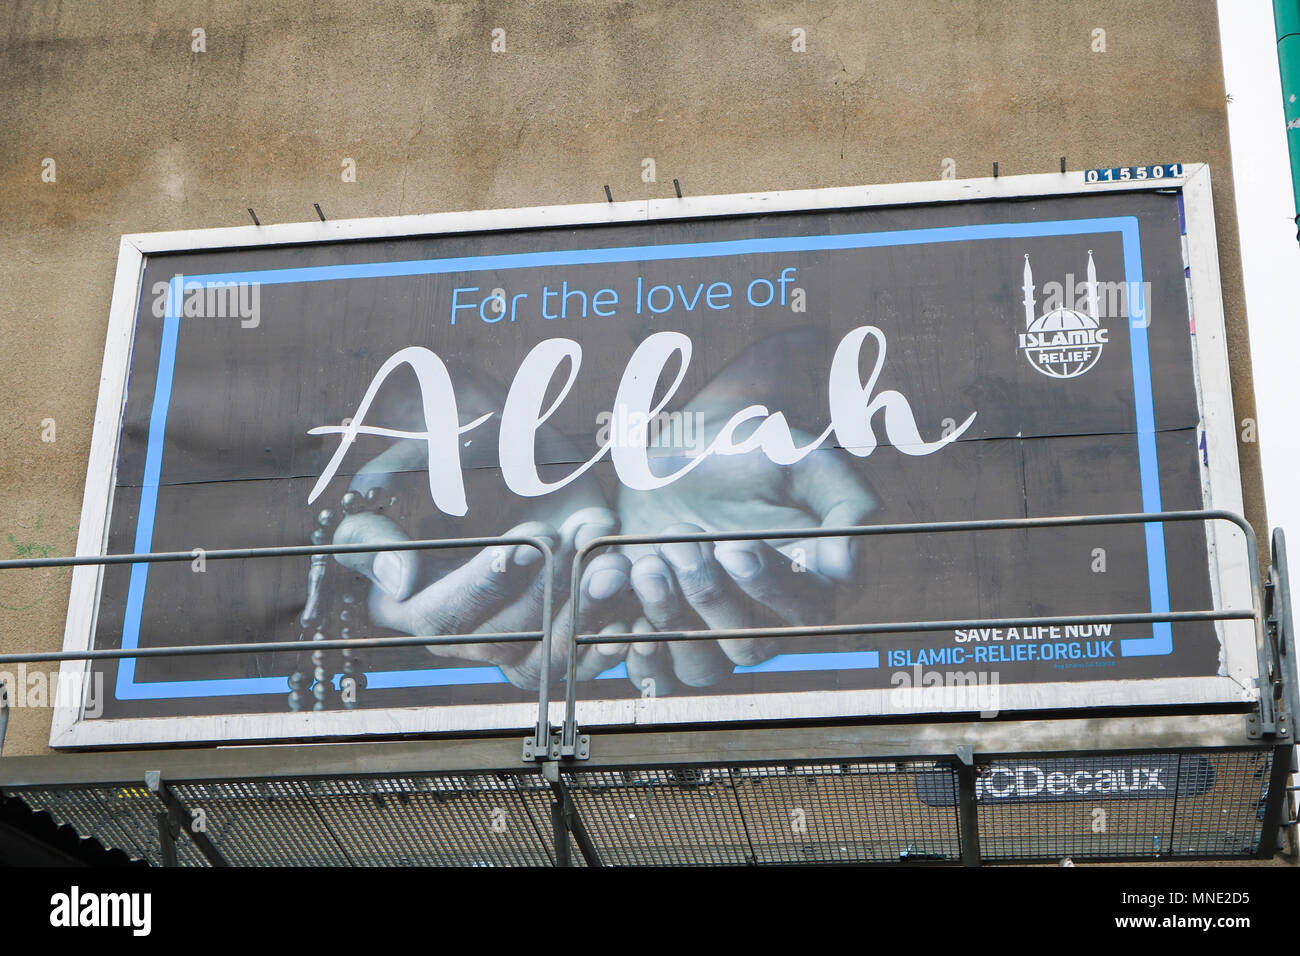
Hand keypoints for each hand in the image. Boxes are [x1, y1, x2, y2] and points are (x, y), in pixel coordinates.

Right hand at [324, 371, 631, 689]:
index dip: (480, 588)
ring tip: (603, 565)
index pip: (437, 616)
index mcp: (406, 603)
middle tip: (569, 540)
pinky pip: (578, 668)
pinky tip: (625, 608)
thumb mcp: (406, 471)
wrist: (520, 452)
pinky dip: (604, 645)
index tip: (519, 548)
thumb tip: (400, 579)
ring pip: (543, 660)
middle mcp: (456, 636)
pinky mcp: (552, 640)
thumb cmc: (458, 454)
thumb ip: (375, 525)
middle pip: (498, 641)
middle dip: (541, 592)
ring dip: (580, 616)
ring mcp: (508, 644)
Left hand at [615, 333, 876, 692]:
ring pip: (699, 668)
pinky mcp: (668, 628)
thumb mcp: (814, 462)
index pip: (803, 617)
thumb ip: (847, 505)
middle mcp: (768, 623)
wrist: (695, 445)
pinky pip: (656, 673)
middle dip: (710, 597)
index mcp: (813, 590)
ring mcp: (715, 631)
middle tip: (683, 537)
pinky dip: (636, 652)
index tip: (733, 545)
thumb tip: (843, 568)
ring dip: (669, 619)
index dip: (767, 589)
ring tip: (648, 565)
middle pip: (746, 648)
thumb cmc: (763, 452)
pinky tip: (625, 612)